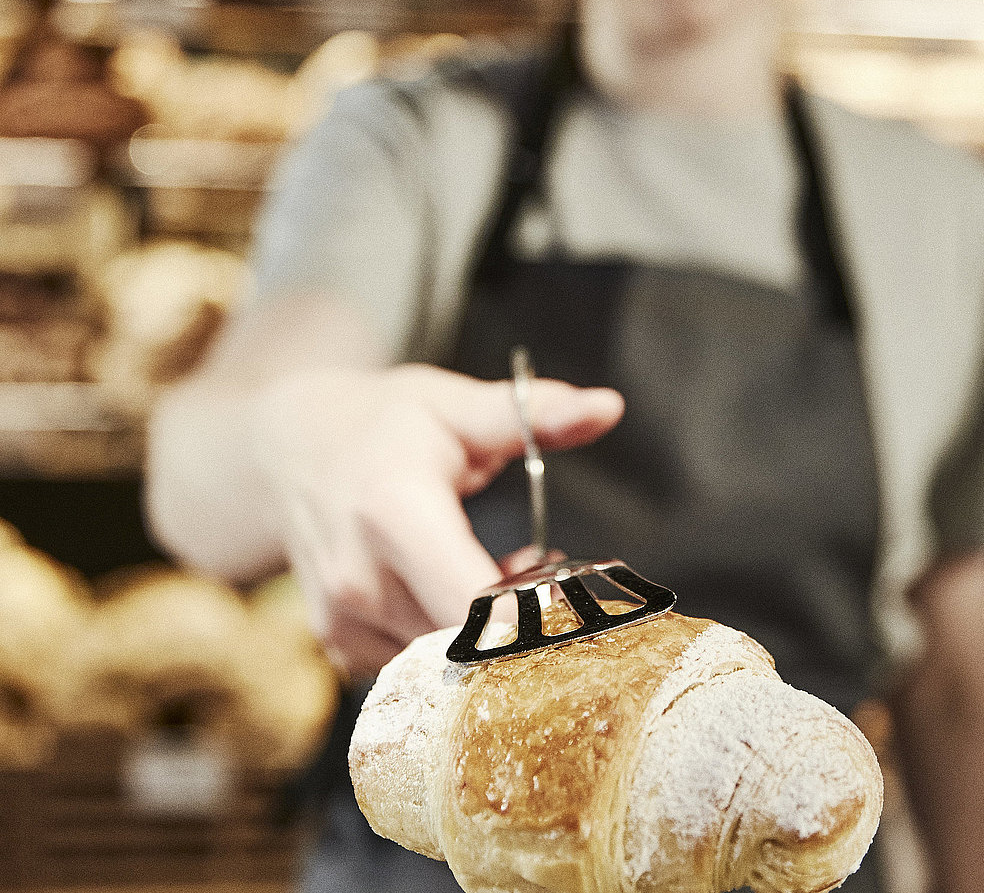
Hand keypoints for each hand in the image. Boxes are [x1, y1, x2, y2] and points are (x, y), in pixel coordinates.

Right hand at [251, 363, 622, 676]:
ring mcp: (344, 619)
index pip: (478, 608)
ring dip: (493, 631)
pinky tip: (468, 590)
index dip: (539, 617)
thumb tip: (609, 407)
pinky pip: (417, 665)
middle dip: (527, 622)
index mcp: (393, 513)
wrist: (288, 449)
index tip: (578, 594)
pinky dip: (454, 639)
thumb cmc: (383, 422)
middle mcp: (360, 579)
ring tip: (515, 569)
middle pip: (471, 644)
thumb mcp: (456, 404)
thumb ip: (532, 412)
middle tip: (557, 573)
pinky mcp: (340, 644)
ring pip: (448, 662)